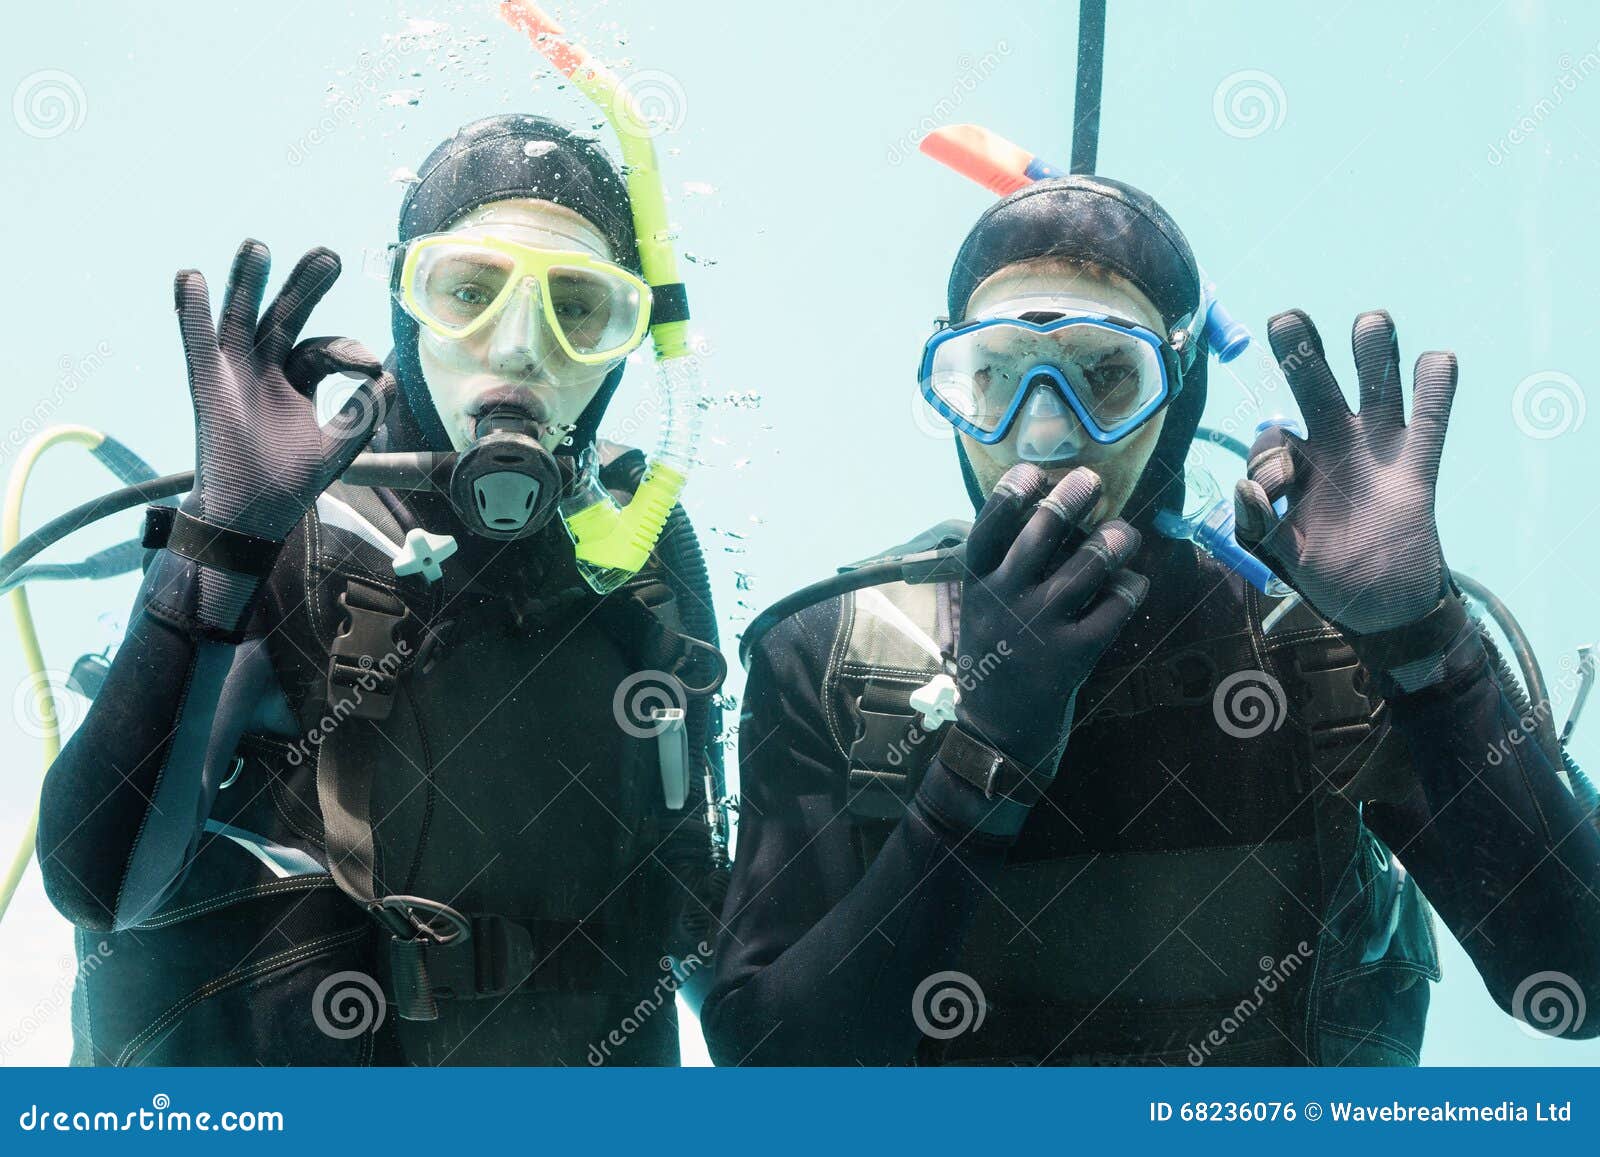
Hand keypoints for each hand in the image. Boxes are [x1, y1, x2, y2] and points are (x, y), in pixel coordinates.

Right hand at [176, 239, 393, 542]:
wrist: (249, 518)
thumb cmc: (286, 486)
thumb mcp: (336, 449)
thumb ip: (361, 416)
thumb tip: (387, 381)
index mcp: (296, 383)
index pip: (323, 350)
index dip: (349, 353)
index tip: (372, 368)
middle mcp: (264, 372)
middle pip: (284, 317)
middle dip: (304, 287)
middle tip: (327, 256)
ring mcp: (234, 376)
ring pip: (242, 318)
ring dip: (248, 282)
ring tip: (257, 246)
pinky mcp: (208, 387)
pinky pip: (197, 343)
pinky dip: (191, 311)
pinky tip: (188, 277)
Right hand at [956, 463, 1146, 769]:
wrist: (996, 737)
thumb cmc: (995, 661)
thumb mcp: (979, 611)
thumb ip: (1002, 570)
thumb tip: (1048, 513)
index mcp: (977, 585)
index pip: (990, 524)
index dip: (1013, 491)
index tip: (1036, 472)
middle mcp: (1004, 599)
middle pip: (1043, 530)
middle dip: (1074, 495)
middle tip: (1092, 481)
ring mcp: (1039, 628)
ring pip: (1088, 564)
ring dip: (1115, 539)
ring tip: (1125, 533)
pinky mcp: (1072, 656)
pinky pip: (1114, 608)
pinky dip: (1131, 588)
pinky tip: (1134, 585)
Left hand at [1233, 309, 1454, 637]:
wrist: (1383, 608)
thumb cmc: (1325, 578)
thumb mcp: (1278, 560)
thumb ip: (1256, 528)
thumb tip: (1242, 489)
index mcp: (1295, 465)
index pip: (1272, 438)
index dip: (1266, 454)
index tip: (1272, 490)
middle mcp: (1334, 444)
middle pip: (1315, 383)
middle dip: (1301, 350)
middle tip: (1286, 320)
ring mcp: (1378, 449)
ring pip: (1376, 384)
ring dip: (1374, 351)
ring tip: (1371, 322)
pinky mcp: (1419, 466)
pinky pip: (1432, 417)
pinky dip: (1436, 387)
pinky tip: (1436, 360)